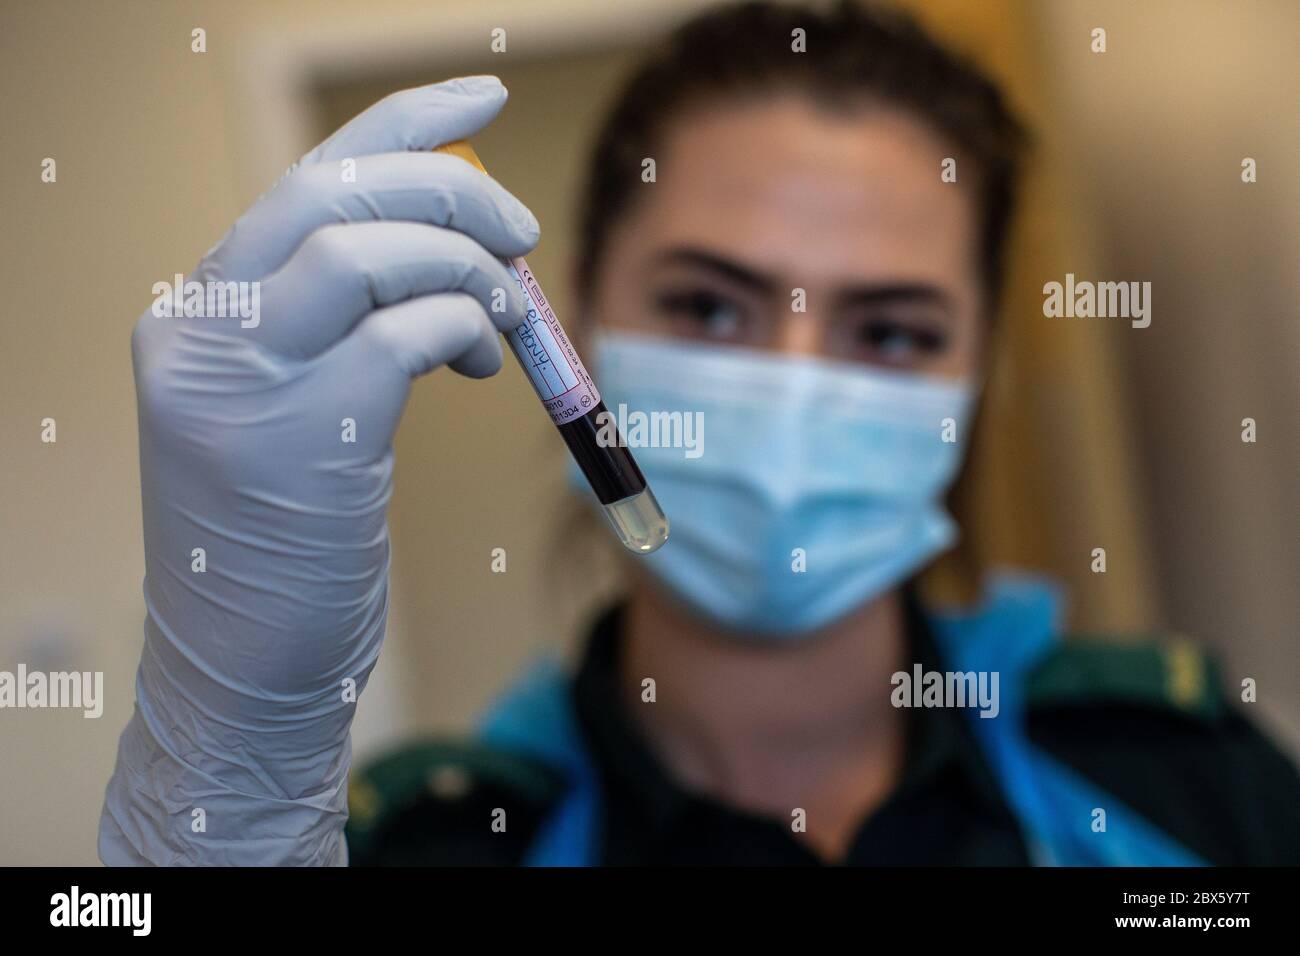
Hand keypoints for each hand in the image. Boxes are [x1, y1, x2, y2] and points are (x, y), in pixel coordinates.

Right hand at [100, 75, 537, 864]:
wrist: (242, 671)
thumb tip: (456, 257)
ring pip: (364, 250)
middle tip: (519, 232)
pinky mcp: (298, 438)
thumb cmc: (286, 543)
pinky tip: (479, 362)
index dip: (402, 125)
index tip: (481, 100)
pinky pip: (404, 333)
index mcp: (198, 312)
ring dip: (463, 268)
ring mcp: (238, 382)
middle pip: (333, 194)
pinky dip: (463, 328)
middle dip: (451, 193)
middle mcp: (199, 330)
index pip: (303, 179)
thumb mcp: (294, 409)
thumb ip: (343, 326)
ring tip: (501, 318)